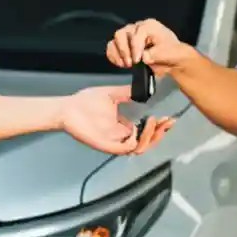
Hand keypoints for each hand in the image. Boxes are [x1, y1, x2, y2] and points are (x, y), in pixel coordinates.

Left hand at [56, 85, 175, 154]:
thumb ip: (128, 92)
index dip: (159, 127)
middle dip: (160, 133)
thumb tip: (144, 88)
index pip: (146, 132)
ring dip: (150, 136)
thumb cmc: (84, 102)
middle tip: (167, 122)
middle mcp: (121, 137)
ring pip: (139, 148)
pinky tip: (137, 128)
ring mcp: (114, 142)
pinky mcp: (105, 145)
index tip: (168, 117)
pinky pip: (124, 149)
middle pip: (147, 143)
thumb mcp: (112, 94)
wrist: (67, 108)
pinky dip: (134, 141)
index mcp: (123, 128)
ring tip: (154, 121)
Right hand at [106, 19, 195, 77]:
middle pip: (121, 34)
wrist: (171, 60)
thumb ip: (155, 54)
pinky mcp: (124, 45)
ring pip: (115, 40)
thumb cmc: (172, 53)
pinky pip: (112, 47)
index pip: (136, 34)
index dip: (135, 48)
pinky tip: (120, 64)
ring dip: (118, 54)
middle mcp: (137, 27)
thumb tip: (144, 57)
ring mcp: (129, 35)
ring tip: (125, 65)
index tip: (138, 60)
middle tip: (130, 63)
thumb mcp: (168, 53)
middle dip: (124, 50)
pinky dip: (113, 56)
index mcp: (149, 26)